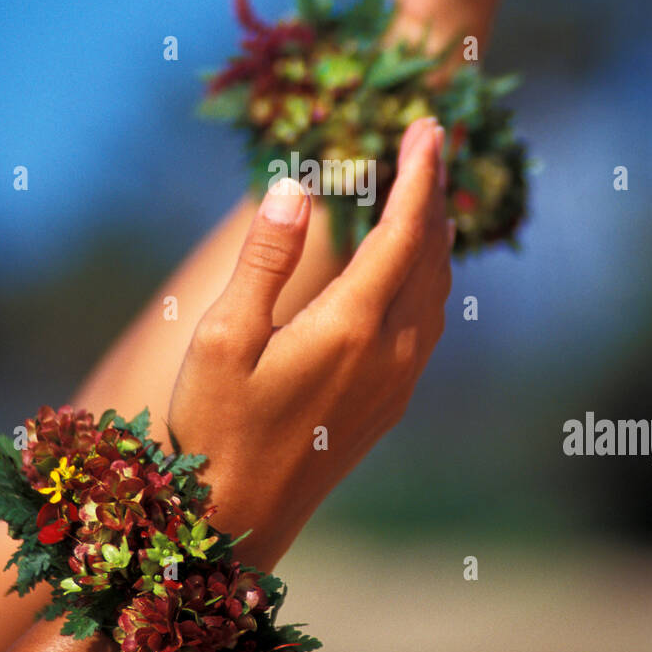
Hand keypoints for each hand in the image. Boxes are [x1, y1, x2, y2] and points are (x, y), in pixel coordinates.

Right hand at [168, 117, 451, 568]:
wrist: (238, 525)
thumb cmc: (216, 428)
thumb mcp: (223, 337)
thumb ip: (264, 259)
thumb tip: (295, 186)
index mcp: (352, 326)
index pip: (403, 230)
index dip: (419, 173)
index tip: (428, 125)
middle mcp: (391, 352)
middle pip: (430, 254)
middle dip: (434, 192)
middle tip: (432, 142)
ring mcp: (397, 383)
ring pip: (436, 292)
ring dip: (435, 236)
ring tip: (428, 194)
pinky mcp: (389, 405)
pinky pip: (428, 324)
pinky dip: (428, 278)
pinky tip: (414, 272)